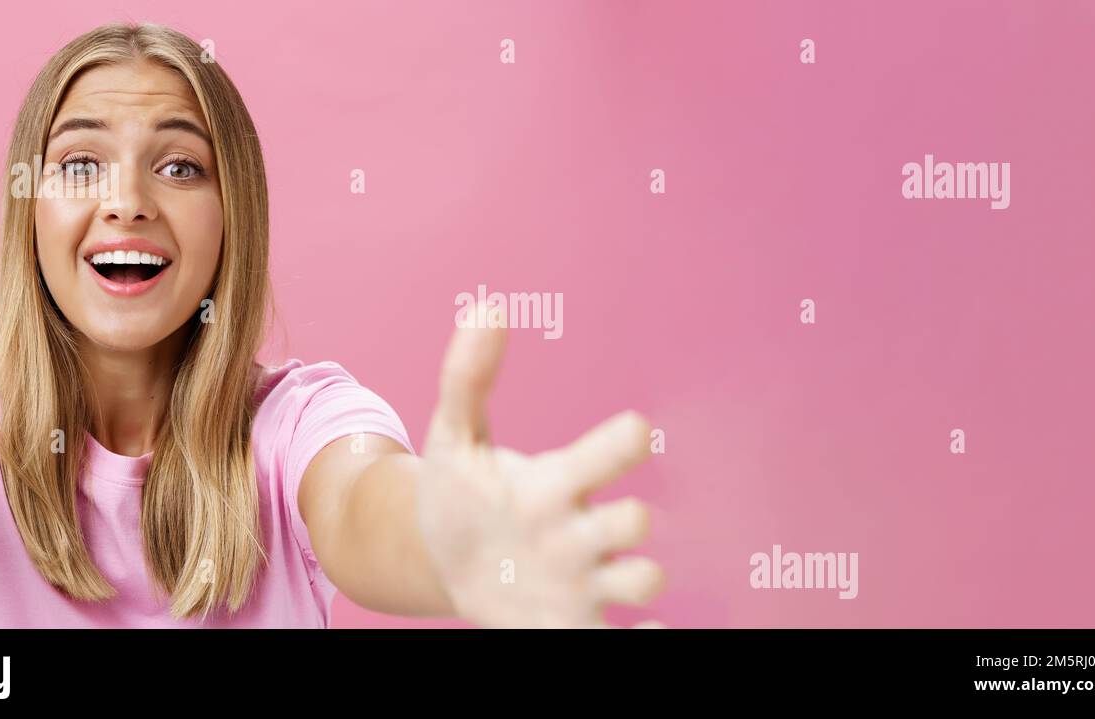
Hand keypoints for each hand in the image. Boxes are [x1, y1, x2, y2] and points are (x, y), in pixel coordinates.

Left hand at [415, 305, 665, 627]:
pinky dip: (646, 641)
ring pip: (640, 578)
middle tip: (583, 526)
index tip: (634, 430)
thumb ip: (466, 377)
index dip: (624, 442)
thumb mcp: (454, 438)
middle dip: (625, 521)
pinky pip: (624, 639)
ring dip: (635, 579)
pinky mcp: (574, 623)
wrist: (447, 562)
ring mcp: (583, 580)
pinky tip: (647, 632)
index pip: (613, 450)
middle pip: (634, 521)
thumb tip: (485, 306)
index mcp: (559, 480)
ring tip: (608, 581)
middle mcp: (581, 529)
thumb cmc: (462, 495)